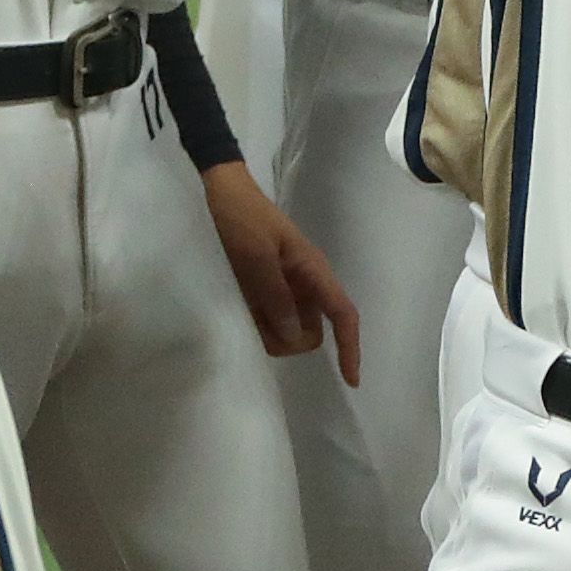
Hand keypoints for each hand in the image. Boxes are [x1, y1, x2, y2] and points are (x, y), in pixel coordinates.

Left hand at [204, 162, 364, 382]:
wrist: (220, 190)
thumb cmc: (240, 219)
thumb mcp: (255, 256)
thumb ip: (275, 296)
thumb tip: (295, 336)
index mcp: (311, 269)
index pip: (342, 313)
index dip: (349, 347)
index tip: (350, 380)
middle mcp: (304, 281)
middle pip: (312, 331)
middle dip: (288, 339)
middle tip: (254, 323)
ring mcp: (285, 285)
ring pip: (290, 329)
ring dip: (269, 332)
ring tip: (241, 309)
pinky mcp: (266, 287)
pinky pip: (271, 318)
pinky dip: (258, 322)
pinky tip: (238, 307)